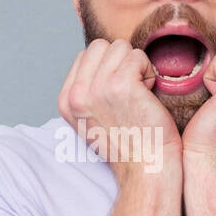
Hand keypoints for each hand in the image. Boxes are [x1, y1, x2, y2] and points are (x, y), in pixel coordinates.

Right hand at [58, 38, 181, 183]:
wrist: (146, 170)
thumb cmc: (129, 145)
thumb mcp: (92, 119)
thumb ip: (87, 91)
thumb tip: (100, 60)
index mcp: (66, 101)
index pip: (85, 56)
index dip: (108, 68)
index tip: (118, 95)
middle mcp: (76, 95)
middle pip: (100, 46)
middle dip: (120, 61)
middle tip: (132, 90)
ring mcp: (97, 89)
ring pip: (120, 47)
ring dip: (136, 66)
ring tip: (140, 94)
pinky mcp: (121, 85)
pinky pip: (138, 56)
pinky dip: (149, 71)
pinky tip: (149, 94)